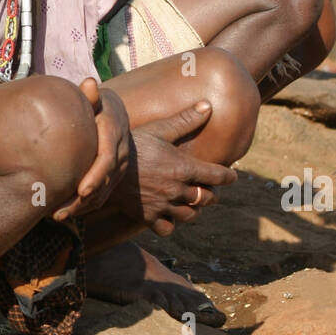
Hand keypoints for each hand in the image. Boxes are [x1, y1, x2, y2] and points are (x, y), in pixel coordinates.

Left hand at [53, 78, 129, 221]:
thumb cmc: (93, 102)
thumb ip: (90, 95)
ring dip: (80, 207)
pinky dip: (84, 206)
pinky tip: (64, 213)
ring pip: (103, 192)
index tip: (81, 191)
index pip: (107, 158)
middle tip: (60, 212)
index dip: (96, 176)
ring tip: (56, 216)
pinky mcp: (113, 175)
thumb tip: (90, 82)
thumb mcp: (94, 97)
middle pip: (104, 181)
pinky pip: (102, 194)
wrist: (110, 111)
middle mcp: (119, 151)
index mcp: (114, 131)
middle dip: (83, 200)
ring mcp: (118, 165)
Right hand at [125, 102, 236, 235]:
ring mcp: (163, 205)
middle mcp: (177, 189)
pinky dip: (171, 224)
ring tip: (190, 202)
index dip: (228, 177)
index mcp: (184, 168)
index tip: (232, 176)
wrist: (104, 164)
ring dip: (193, 209)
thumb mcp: (160, 129)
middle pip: (207, 199)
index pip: (218, 176)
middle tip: (207, 188)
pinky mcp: (148, 216)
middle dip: (211, 193)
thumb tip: (207, 105)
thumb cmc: (134, 143)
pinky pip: (168, 228)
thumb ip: (186, 120)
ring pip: (190, 215)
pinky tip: (168, 214)